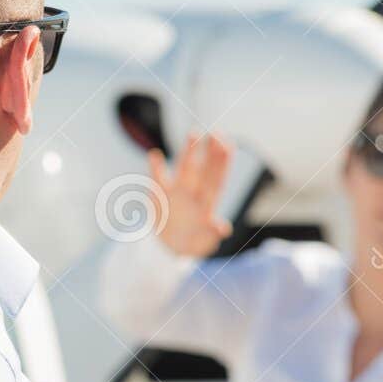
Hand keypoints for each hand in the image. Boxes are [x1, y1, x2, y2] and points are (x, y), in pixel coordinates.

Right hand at [147, 132, 233, 256]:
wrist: (168, 248)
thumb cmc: (191, 244)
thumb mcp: (202, 244)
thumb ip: (211, 235)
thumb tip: (223, 228)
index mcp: (206, 204)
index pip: (216, 179)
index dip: (222, 163)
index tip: (227, 145)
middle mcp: (194, 192)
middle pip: (203, 169)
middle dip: (210, 152)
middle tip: (216, 133)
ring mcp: (177, 191)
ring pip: (184, 167)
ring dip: (188, 151)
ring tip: (194, 133)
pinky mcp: (159, 195)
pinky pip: (158, 179)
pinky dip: (156, 167)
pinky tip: (154, 155)